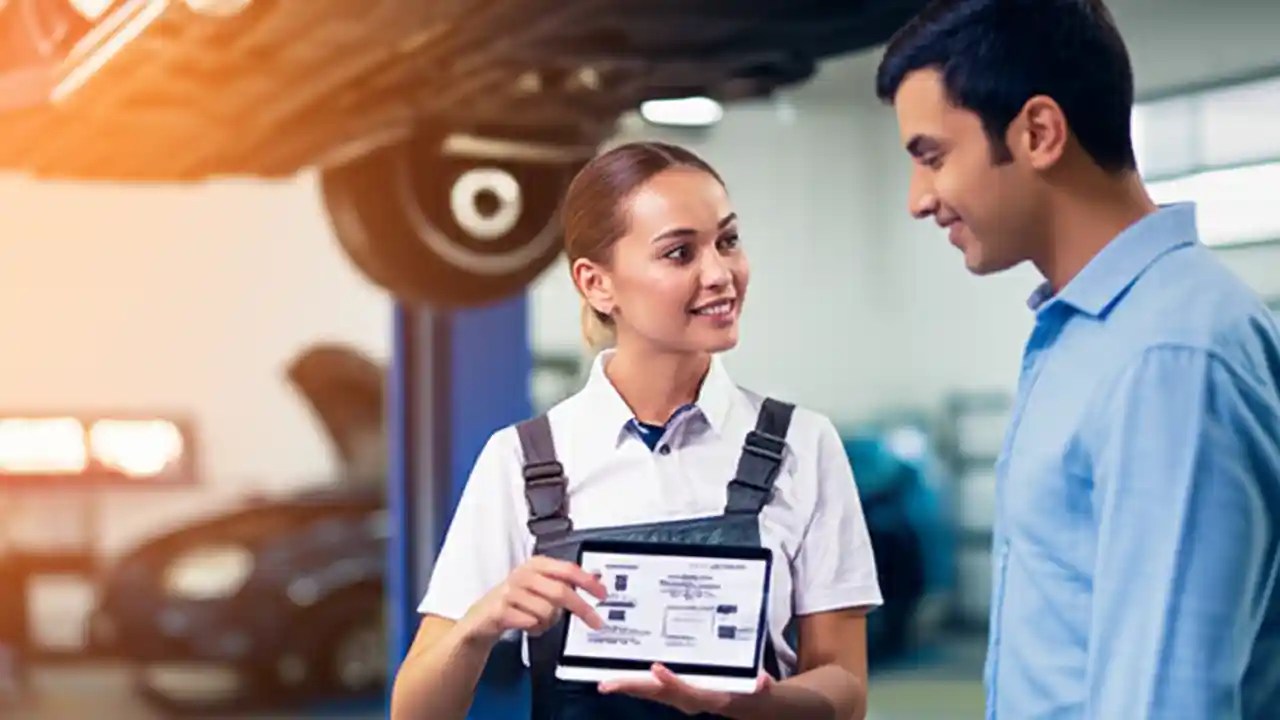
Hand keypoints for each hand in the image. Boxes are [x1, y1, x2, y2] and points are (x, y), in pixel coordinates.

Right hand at [461, 556, 608, 643]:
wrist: (481, 618)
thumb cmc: (515, 600)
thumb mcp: (540, 586)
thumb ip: (565, 583)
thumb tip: (595, 580)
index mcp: (536, 565)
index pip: (568, 569)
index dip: (588, 582)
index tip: (602, 595)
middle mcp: (524, 574)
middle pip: (561, 592)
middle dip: (581, 609)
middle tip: (595, 622)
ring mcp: (511, 591)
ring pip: (547, 612)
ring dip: (548, 622)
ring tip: (538, 620)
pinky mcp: (501, 610)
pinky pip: (531, 623)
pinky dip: (534, 629)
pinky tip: (526, 625)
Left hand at [599, 663, 774, 715]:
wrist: (745, 703)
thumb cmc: (750, 692)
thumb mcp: (759, 689)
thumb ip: (761, 686)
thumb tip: (764, 681)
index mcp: (705, 696)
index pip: (685, 691)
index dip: (671, 682)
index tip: (657, 669)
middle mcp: (687, 699)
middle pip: (656, 694)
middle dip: (632, 688)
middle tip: (607, 684)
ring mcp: (677, 697)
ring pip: (648, 692)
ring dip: (626, 687)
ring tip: (603, 683)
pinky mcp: (672, 692)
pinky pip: (650, 688)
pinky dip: (633, 683)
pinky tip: (616, 676)